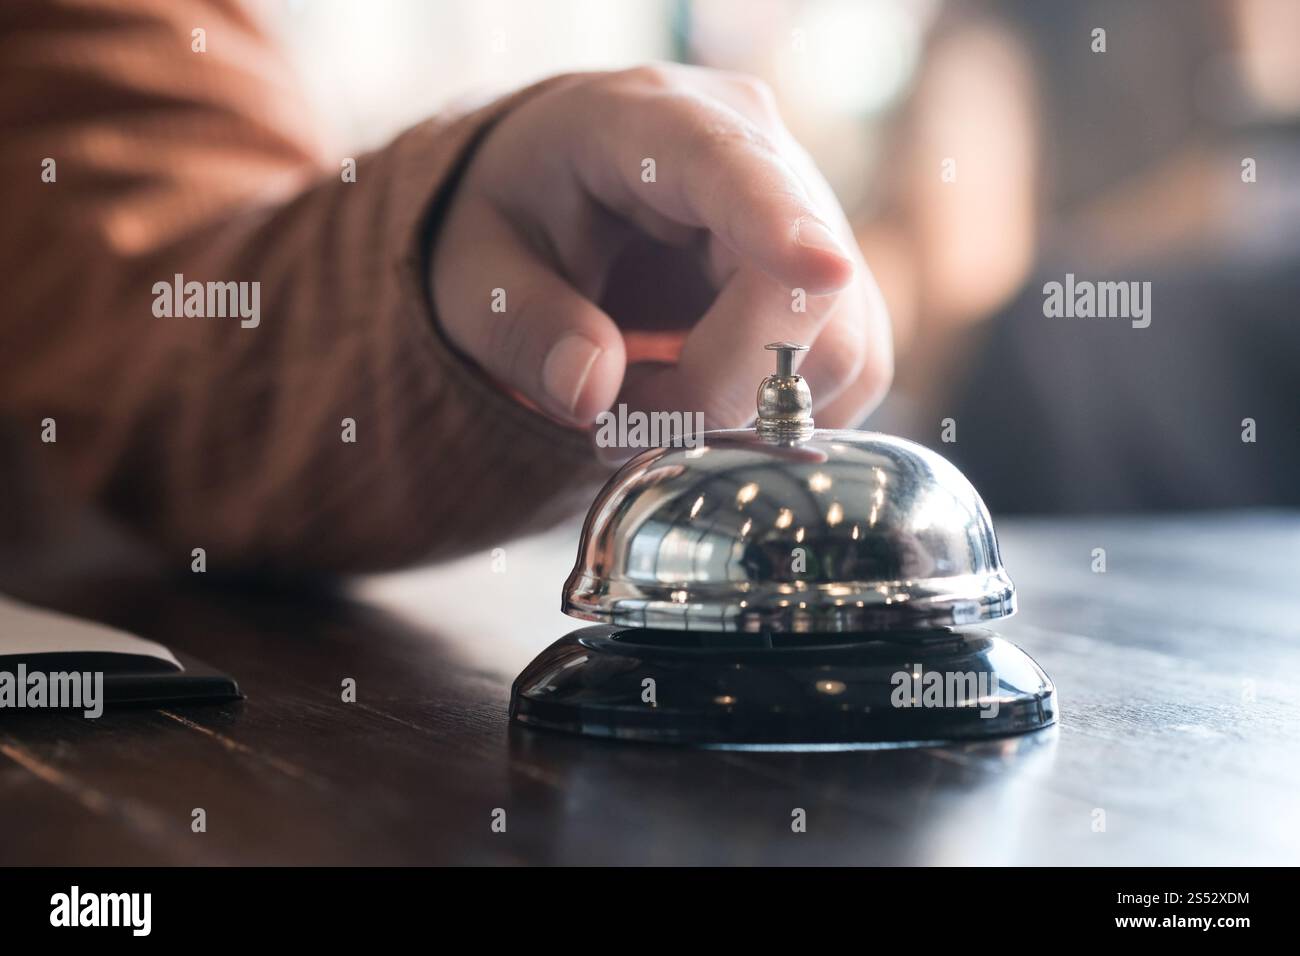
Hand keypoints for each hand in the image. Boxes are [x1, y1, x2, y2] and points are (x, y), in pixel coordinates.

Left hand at [431, 64, 891, 436]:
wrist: (564, 197)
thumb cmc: (519, 218)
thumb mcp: (475, 272)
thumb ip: (521, 327)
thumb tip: (591, 393)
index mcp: (655, 123)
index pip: (732, 164)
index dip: (778, 220)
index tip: (819, 268)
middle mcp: (764, 155)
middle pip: (803, 301)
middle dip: (711, 392)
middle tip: (615, 416)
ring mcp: (815, 220)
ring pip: (840, 354)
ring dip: (740, 412)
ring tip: (647, 397)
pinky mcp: (838, 286)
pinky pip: (848, 376)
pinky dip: (773, 417)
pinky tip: (701, 396)